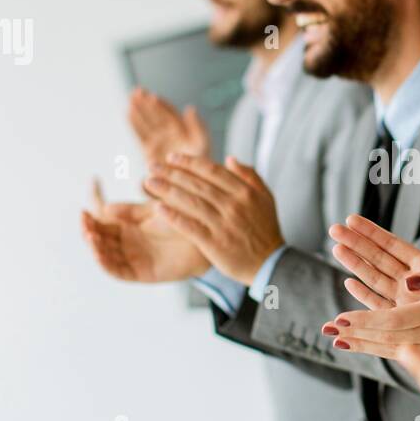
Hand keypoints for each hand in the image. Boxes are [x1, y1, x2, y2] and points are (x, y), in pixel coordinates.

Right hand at [82, 178, 208, 281]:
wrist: (202, 235)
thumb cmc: (180, 219)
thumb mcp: (151, 211)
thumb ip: (130, 211)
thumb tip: (105, 209)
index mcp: (128, 227)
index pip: (101, 225)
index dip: (90, 220)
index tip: (83, 212)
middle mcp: (127, 244)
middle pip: (100, 241)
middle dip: (89, 232)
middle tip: (85, 223)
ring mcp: (133, 259)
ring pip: (106, 256)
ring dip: (95, 247)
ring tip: (91, 236)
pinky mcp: (141, 274)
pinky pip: (119, 272)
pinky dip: (106, 264)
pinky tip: (99, 253)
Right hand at [128, 87, 209, 169]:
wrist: (191, 184)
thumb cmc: (201, 164)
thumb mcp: (202, 142)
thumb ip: (198, 126)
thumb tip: (191, 108)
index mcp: (183, 130)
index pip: (170, 114)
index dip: (162, 105)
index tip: (152, 96)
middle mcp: (170, 133)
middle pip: (157, 114)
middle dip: (147, 103)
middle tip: (137, 91)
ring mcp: (159, 141)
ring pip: (147, 122)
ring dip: (139, 109)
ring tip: (131, 97)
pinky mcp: (149, 151)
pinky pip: (141, 135)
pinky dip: (134, 124)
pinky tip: (128, 112)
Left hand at [144, 153, 282, 284]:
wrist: (270, 263)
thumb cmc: (266, 229)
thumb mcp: (266, 197)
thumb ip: (250, 176)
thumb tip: (229, 158)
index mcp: (245, 192)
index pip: (212, 170)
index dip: (189, 162)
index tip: (171, 157)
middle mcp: (233, 205)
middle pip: (197, 184)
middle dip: (172, 173)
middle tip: (152, 166)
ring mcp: (223, 224)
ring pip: (191, 202)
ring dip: (167, 190)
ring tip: (149, 182)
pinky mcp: (214, 243)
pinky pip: (190, 226)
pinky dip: (173, 216)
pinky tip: (158, 209)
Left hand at [324, 260, 419, 367]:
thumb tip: (409, 277)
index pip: (395, 321)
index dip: (365, 321)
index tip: (341, 318)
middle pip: (388, 338)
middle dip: (358, 333)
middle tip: (330, 329)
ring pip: (394, 350)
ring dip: (365, 344)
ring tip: (338, 339)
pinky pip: (407, 356)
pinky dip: (382, 350)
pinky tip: (365, 346)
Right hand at [329, 217, 419, 308]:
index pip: (392, 244)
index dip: (372, 231)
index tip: (352, 218)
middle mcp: (410, 281)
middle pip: (377, 259)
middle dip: (356, 243)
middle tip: (334, 228)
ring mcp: (405, 300)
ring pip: (374, 279)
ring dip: (355, 264)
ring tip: (336, 248)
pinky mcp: (405, 318)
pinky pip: (381, 305)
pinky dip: (365, 295)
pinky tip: (350, 283)